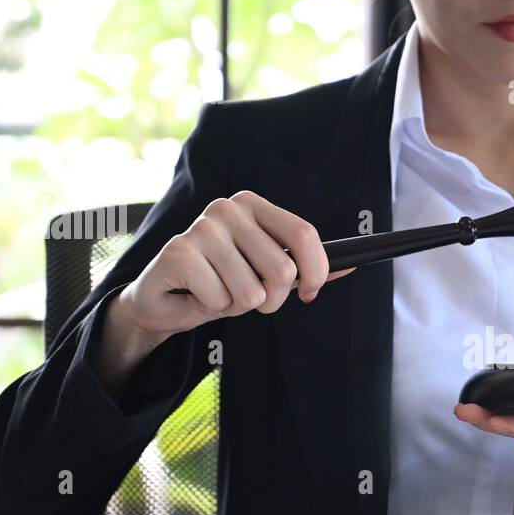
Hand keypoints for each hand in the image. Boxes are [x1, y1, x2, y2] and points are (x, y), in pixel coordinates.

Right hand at [118, 190, 348, 340]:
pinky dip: (212, 308)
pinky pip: (220, 300)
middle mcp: (228, 209)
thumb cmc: (220, 281)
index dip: (316, 271)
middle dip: (270, 299)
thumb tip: (350, 266)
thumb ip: (305, 269)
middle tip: (246, 295)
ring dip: (238, 306)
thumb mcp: (267, 274)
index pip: (304, 234)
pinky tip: (197, 294)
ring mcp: (202, 227)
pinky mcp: (179, 252)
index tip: (310, 292)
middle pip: (282, 270)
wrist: (164, 299)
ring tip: (218, 292)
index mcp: (253, 206)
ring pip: (252, 291)